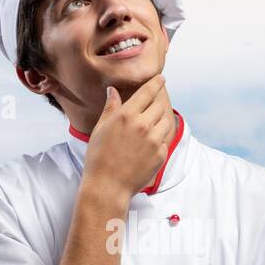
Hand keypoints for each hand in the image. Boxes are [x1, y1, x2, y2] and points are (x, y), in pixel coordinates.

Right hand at [82, 73, 171, 197]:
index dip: (156, 83)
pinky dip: (159, 139)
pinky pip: (165, 140)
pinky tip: (148, 145)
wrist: (108, 186)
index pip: (147, 92)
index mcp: (127, 115)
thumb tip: (113, 90)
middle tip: (151, 106)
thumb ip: (111, 107)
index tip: (161, 79)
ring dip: (160, 120)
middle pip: (159, 106)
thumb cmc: (99, 157)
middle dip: (156, 104)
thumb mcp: (101, 128)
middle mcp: (143, 125)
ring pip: (166, 121)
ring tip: (151, 125)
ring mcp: (154, 141)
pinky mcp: (161, 155)